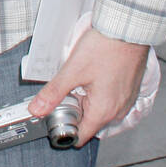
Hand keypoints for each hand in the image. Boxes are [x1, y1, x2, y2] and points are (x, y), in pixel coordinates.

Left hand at [28, 26, 149, 144]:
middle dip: (73, 112)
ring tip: (77, 81)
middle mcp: (118, 111)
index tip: (53, 116)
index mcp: (104, 112)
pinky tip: (91, 76)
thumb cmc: (106, 48)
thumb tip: (36, 109)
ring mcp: (126, 100)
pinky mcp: (128, 89)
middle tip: (63, 92)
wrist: (129, 29)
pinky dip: (97, 93)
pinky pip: (109, 100)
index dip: (63, 129)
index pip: (81, 136)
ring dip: (85, 101)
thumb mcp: (73, 71)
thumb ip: (53, 93)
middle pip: (89, 123)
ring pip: (99, 111)